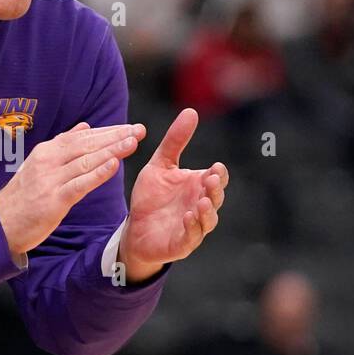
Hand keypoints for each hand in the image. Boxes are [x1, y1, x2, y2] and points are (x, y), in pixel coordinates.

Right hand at [0, 121, 145, 255]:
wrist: (0, 224)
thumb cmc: (23, 196)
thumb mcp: (40, 165)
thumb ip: (63, 146)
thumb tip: (85, 127)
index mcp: (47, 151)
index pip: (82, 136)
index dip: (108, 131)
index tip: (130, 127)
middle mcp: (48, 161)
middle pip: (87, 145)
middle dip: (115, 137)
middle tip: (139, 130)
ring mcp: (50, 180)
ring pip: (86, 161)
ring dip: (111, 151)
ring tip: (132, 143)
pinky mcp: (52, 200)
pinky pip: (79, 184)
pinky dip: (97, 174)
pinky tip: (114, 166)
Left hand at [118, 108, 227, 282]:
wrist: (134, 228)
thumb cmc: (151, 197)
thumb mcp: (160, 165)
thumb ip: (175, 141)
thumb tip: (191, 111)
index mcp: (198, 185)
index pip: (218, 177)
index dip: (219, 173)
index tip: (214, 167)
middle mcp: (201, 204)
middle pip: (217, 197)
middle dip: (215, 190)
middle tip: (211, 180)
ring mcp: (194, 225)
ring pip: (209, 219)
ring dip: (208, 211)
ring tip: (202, 202)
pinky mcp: (183, 243)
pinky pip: (193, 236)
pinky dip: (193, 227)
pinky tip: (189, 217)